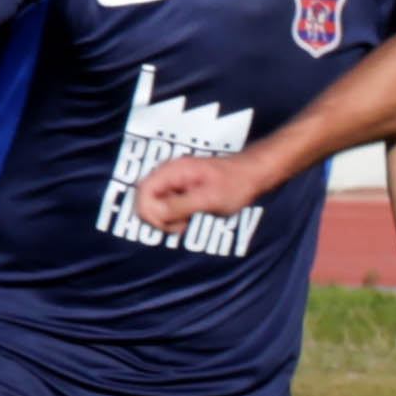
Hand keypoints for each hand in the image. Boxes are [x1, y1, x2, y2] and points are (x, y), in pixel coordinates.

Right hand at [135, 152, 267, 232]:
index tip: (171, 224)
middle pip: (145, 200)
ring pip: (154, 205)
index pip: (143, 193)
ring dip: (166, 219)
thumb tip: (153, 213)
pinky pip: (165, 206)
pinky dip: (173, 216)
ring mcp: (173, 181)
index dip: (150, 212)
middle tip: (182, 224)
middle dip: (158, 217)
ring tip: (187, 221)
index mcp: (172, 170)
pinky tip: (189, 218)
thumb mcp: (208, 199)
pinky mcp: (179, 189)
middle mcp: (168, 173)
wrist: (253, 174)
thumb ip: (179, 205)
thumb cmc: (235, 184)